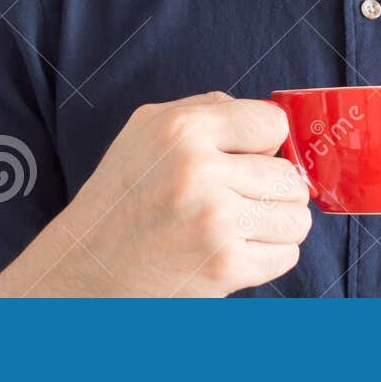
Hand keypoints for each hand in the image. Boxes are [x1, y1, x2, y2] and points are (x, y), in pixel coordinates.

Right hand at [0, 91, 311, 296]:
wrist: (83, 271)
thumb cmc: (121, 199)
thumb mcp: (147, 130)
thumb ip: (208, 110)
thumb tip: (272, 121)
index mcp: (182, 129)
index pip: (273, 123)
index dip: (268, 144)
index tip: (253, 160)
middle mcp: (199, 169)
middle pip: (290, 176)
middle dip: (274, 192)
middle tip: (241, 203)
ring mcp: (214, 220)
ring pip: (296, 216)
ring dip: (277, 226)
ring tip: (241, 228)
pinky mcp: (223, 266)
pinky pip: (285, 254)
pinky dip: (268, 256)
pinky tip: (234, 252)